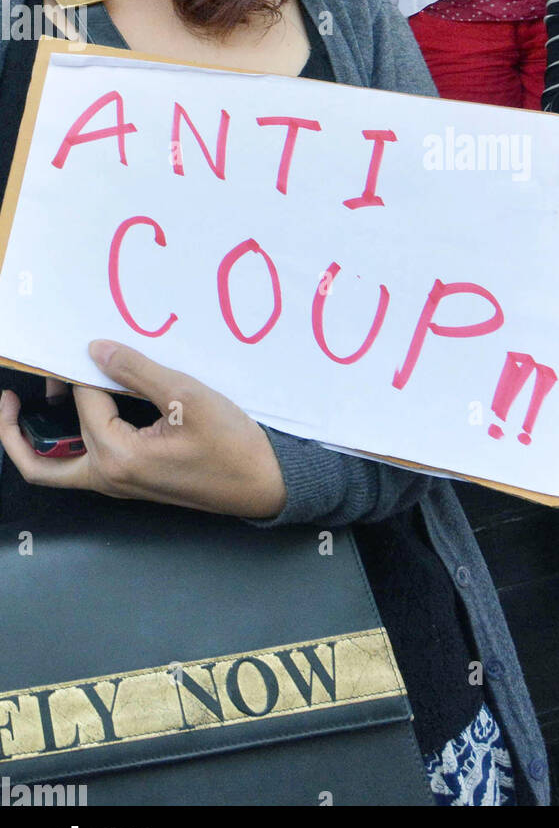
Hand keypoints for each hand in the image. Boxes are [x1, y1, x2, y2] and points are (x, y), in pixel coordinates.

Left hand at [0, 341, 286, 518]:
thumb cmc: (231, 443)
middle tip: (10, 397)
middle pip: (39, 465)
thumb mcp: (187, 396)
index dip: (85, 369)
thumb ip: (136, 370)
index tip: (93, 343)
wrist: (263, 483)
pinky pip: (87, 464)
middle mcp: (109, 477)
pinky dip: (74, 440)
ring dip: (41, 438)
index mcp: (117, 457)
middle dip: (14, 431)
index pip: (83, 402)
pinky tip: (91, 410)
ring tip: (49, 397)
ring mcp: (120, 485)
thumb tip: (94, 349)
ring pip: (59, 468)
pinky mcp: (133, 481)